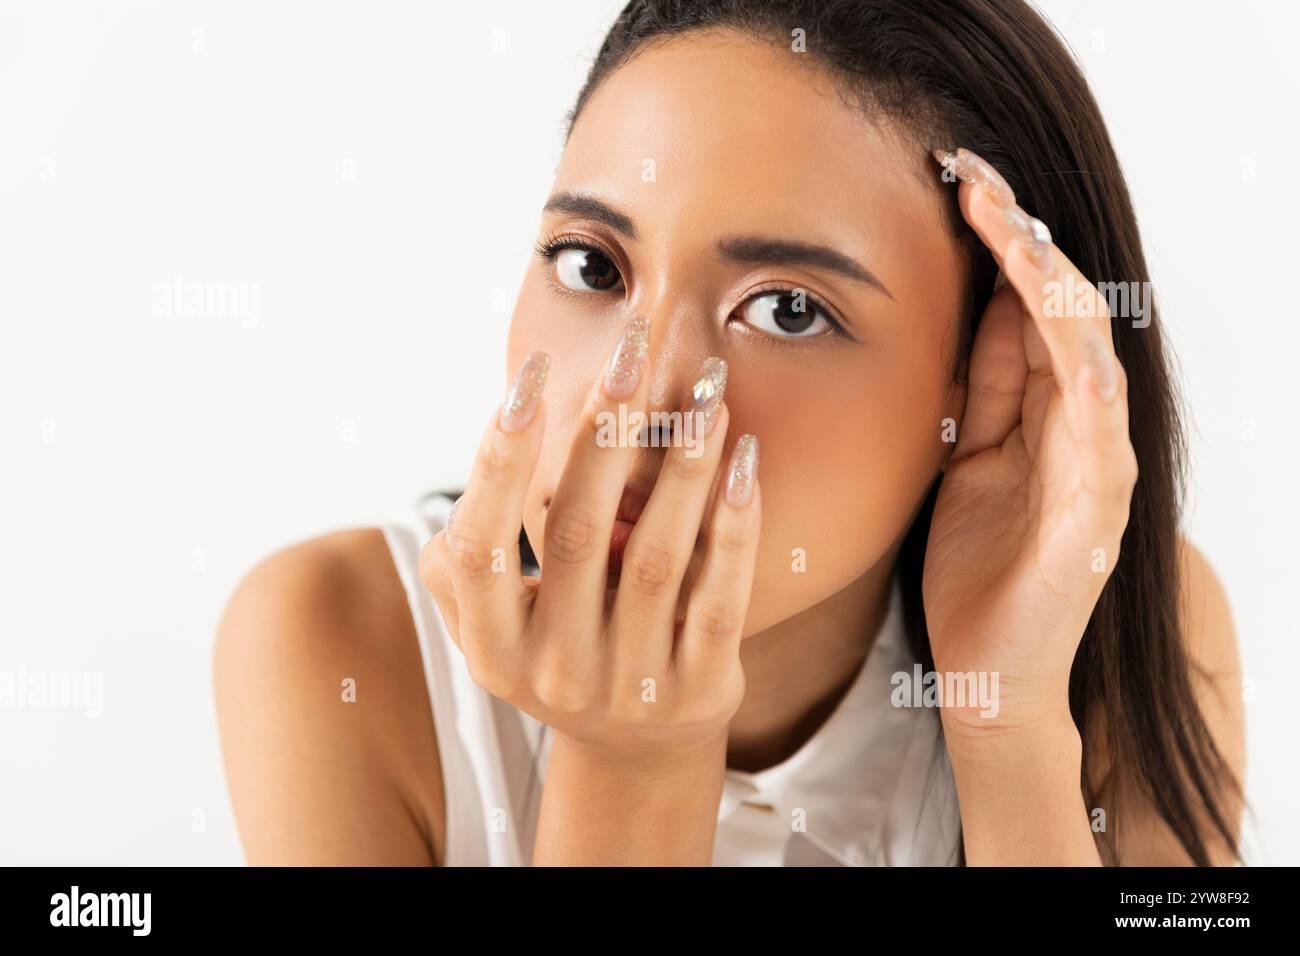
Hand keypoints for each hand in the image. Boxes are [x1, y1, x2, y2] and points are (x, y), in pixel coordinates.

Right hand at [418, 317, 761, 766]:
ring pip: (655, 559)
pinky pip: (720, 597)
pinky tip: (744, 462)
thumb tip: (474, 475)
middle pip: (576, 533)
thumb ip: (464, 567)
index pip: (482, 544)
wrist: (636, 749)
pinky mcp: (701, 688)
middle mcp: (556, 669)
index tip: (530, 375)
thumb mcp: (495, 628)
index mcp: (495, 646)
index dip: (500, 458)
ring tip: (704, 394)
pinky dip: (734, 527)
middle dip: (605, 430)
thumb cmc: (559, 652)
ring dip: (681, 465)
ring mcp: (632, 684)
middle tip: (633, 350)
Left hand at [924, 148, 1137, 739]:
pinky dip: (1090, 390)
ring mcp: (1096, 471)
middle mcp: (1082, 427)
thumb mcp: (964, 455)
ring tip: (1014, 227)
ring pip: (1088, 358)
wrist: (990, 669)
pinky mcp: (1094, 523)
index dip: (999, 238)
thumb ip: (983, 386)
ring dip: (1052, 290)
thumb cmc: (978, 565)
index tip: (951, 178)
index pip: (1030, 300)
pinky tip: (1071, 342)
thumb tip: (984, 300)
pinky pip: (1100, 445)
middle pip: (1062, 309)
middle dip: (1020, 238)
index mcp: (1045, 410)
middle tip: (972, 173)